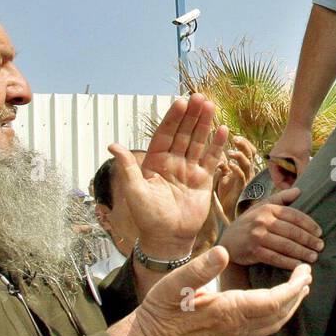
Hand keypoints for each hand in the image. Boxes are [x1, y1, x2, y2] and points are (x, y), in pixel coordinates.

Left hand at [109, 94, 228, 255]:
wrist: (168, 238)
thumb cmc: (148, 217)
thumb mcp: (134, 191)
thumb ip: (127, 167)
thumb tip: (112, 145)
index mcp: (155, 162)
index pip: (165, 134)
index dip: (173, 119)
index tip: (180, 103)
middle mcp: (173, 162)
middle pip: (183, 133)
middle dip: (191, 115)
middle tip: (200, 97)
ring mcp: (189, 169)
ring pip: (198, 142)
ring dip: (204, 124)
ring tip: (211, 106)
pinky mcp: (203, 179)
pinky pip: (211, 158)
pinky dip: (217, 145)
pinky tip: (223, 130)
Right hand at [132, 246, 311, 335]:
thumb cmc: (161, 309)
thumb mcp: (175, 282)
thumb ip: (201, 268)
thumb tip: (224, 252)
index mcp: (229, 310)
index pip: (274, 300)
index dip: (293, 286)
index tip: (304, 271)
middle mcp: (237, 326)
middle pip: (280, 313)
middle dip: (298, 295)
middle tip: (308, 274)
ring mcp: (234, 335)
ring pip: (274, 324)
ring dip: (291, 306)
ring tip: (300, 288)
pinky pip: (264, 329)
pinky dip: (278, 315)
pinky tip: (278, 305)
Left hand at [215, 135, 256, 220]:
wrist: (227, 214)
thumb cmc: (225, 195)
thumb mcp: (222, 175)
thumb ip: (223, 164)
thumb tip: (220, 152)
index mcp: (244, 167)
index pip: (249, 150)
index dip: (245, 143)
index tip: (236, 136)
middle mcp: (247, 172)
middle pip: (251, 154)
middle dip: (244, 145)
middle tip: (235, 139)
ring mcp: (246, 180)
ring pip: (247, 164)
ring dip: (240, 156)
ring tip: (230, 152)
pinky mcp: (241, 189)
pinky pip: (242, 177)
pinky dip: (236, 169)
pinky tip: (229, 165)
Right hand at [221, 187, 324, 269]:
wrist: (227, 242)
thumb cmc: (249, 223)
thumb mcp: (262, 206)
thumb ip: (281, 198)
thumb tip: (299, 191)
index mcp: (268, 209)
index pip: (294, 216)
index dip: (309, 224)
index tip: (320, 233)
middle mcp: (263, 221)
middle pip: (292, 232)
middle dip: (309, 240)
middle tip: (320, 247)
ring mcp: (258, 236)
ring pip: (286, 245)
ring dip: (302, 252)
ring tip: (313, 257)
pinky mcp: (254, 251)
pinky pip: (276, 258)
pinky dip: (289, 262)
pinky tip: (299, 265)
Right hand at [267, 124, 312, 189]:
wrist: (300, 123)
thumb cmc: (299, 139)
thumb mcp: (302, 158)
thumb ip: (302, 173)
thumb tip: (305, 187)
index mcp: (272, 163)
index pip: (278, 183)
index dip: (288, 189)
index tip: (300, 192)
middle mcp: (274, 163)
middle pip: (283, 180)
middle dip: (293, 183)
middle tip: (305, 187)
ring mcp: (280, 160)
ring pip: (288, 175)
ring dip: (297, 177)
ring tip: (307, 179)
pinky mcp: (286, 157)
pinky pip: (291, 169)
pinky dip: (298, 171)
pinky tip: (307, 172)